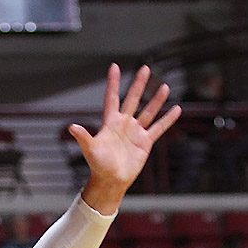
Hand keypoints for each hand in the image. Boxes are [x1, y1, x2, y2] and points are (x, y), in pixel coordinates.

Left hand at [70, 64, 180, 212]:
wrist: (111, 180)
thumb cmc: (98, 165)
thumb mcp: (90, 149)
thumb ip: (83, 136)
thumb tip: (71, 126)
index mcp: (110, 123)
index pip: (112, 98)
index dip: (113, 83)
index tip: (114, 66)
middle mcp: (123, 124)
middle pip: (132, 100)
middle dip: (138, 84)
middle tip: (145, 68)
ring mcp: (135, 132)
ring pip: (148, 111)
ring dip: (156, 100)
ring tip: (164, 86)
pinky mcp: (145, 142)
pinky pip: (159, 127)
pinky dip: (168, 119)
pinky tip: (177, 109)